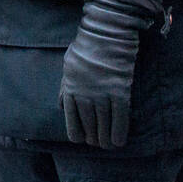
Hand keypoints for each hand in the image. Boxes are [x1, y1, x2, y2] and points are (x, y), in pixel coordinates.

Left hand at [60, 0, 151, 147]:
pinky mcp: (120, 93)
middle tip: (98, 143)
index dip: (77, 134)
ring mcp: (103, 96)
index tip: (83, 139)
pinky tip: (119, 141)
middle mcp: (85, 97)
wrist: (104, 37)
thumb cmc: (85, 50)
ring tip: (108, 145)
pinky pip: (120, 118)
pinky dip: (119, 131)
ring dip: (106, 139)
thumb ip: (65, 89)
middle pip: (89, 126)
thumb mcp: (67, 68)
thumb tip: (62, 106)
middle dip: (93, 137)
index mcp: (71, 91)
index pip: (72, 121)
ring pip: (104, 125)